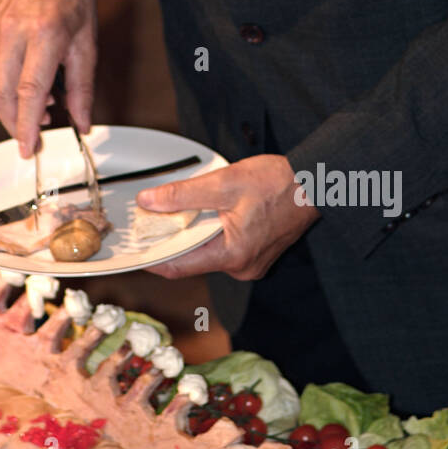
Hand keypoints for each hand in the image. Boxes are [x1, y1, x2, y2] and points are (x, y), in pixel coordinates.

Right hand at [0, 0, 95, 156]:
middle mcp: (13, 32)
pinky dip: (1, 89)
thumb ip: (82, 88)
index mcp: (44, 34)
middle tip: (35, 134)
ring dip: (7, 109)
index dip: (26, 125)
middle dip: (14, 123)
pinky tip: (24, 86)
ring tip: (34, 110)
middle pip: (2, 95)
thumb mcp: (86, 44)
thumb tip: (82, 123)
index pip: (29, 92)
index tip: (28, 147)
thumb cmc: (71, 1)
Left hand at [139, 155, 318, 279]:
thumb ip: (183, 195)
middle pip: (192, 260)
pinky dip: (209, 233)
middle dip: (171, 241)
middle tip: (147, 221)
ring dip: (191, 234)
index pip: (178, 266)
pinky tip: (204, 213)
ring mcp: (250, 262)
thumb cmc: (276, 182)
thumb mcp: (224, 183)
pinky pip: (223, 248)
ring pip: (208, 252)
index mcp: (232, 255)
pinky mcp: (257, 253)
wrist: (316, 182)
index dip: (151, 258)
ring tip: (174, 212)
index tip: (131, 248)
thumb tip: (148, 202)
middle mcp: (241, 267)